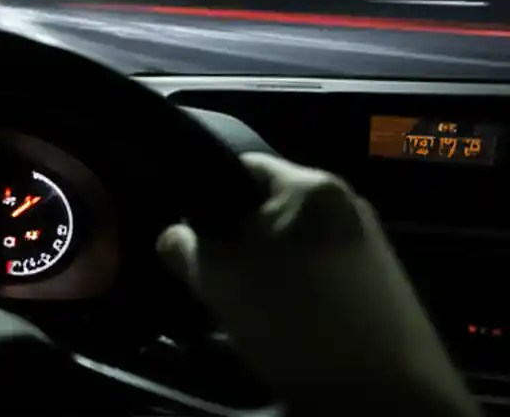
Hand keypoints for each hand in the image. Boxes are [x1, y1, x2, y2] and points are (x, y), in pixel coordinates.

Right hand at [158, 153, 477, 416]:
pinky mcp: (380, 288)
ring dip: (262, 273)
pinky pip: (316, 277)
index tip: (187, 236)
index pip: (240, 166)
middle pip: (264, 211)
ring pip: (289, 249)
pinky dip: (293, 296)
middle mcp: (346, 203)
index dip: (203, 195)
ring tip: (246, 310)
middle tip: (211, 278)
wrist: (386, 395)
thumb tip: (172, 237)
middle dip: (233, 243)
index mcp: (311, 184)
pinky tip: (284, 328)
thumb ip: (186, 248)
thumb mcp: (220, 281)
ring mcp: (369, 246)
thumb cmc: (296, 320)